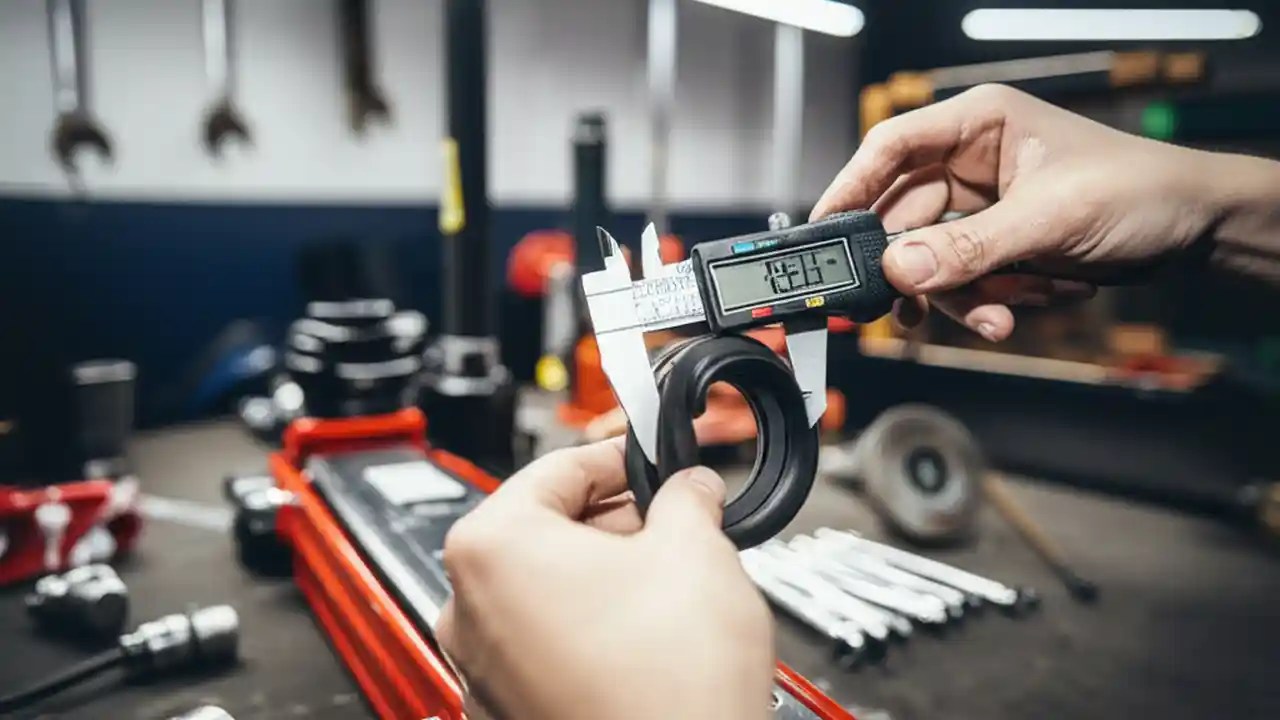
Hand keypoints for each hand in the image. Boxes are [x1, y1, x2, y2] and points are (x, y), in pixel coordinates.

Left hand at [437, 440, 773, 719]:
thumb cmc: (667, 689)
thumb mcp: (697, 551)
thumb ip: (686, 498)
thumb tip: (689, 488)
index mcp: (492, 548)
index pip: (559, 467)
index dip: (621, 457)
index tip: (655, 461)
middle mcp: (467, 608)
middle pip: (547, 531)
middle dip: (617, 521)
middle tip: (675, 521)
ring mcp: (483, 669)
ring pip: (547, 592)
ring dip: (606, 578)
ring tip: (669, 583)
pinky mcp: (508, 711)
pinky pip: (546, 646)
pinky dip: (591, 631)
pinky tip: (647, 637)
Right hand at [812, 84, 1223, 340]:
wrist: (1194, 230)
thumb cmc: (1139, 191)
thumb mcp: (1047, 221)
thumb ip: (968, 249)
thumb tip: (898, 270)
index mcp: (978, 126)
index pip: (890, 149)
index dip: (849, 189)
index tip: (822, 233)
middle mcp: (971, 163)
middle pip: (903, 219)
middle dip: (917, 270)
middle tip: (910, 307)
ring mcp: (982, 208)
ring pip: (930, 260)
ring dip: (959, 297)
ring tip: (999, 315)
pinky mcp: (996, 246)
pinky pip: (960, 282)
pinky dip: (982, 304)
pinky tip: (1017, 310)